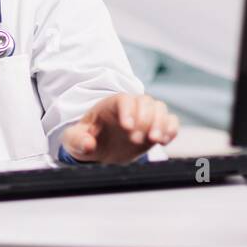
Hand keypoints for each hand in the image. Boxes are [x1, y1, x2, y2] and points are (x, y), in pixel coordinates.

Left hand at [61, 93, 178, 163]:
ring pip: (160, 109)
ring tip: (154, 140)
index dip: (128, 111)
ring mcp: (145, 115)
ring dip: (161, 123)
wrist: (100, 147)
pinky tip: (163, 141)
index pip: (123, 100)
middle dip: (145, 119)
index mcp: (109, 105)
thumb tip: (88, 144)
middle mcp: (130, 106)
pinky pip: (171, 121)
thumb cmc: (85, 138)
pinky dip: (171, 129)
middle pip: (145, 101)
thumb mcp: (74, 140)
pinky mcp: (156, 127)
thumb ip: (78, 140)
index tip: (127, 127)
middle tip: (135, 139)